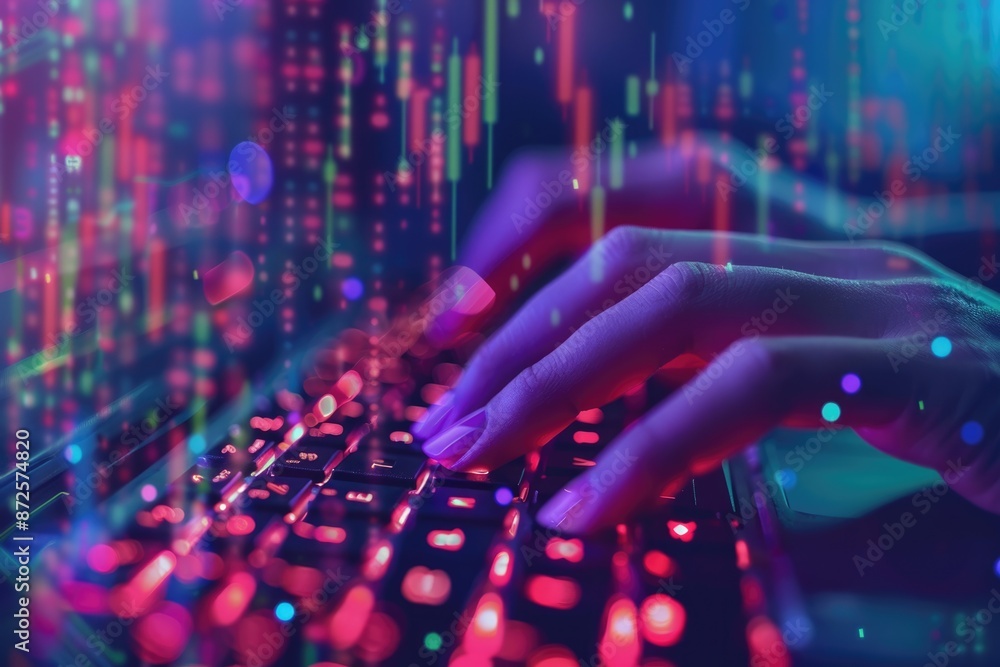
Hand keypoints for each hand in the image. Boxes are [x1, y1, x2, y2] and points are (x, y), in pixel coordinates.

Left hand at [415, 227, 999, 532]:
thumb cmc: (972, 445)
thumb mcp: (831, 414)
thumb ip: (721, 408)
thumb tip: (599, 459)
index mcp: (804, 266)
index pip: (634, 243)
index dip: (535, 301)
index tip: (463, 376)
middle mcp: (837, 264)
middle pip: (632, 266)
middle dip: (521, 348)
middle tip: (443, 430)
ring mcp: (882, 306)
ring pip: (679, 304)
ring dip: (558, 382)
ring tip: (479, 456)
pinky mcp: (925, 371)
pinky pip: (757, 384)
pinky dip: (655, 445)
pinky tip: (587, 507)